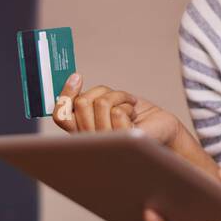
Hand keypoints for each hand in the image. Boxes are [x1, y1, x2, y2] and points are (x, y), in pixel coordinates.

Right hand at [51, 73, 182, 147]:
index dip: (65, 94)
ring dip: (118, 96)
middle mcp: (90, 142)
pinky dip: (127, 103)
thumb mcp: (106, 103)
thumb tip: (73, 78)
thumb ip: (87, 99)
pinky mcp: (121, 141)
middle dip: (102, 92)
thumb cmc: (132, 115)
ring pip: (101, 104)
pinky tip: (134, 112)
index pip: (60, 115)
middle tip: (117, 97)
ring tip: (128, 104)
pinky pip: (116, 111)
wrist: (159, 126)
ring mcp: (105, 144)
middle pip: (82, 104)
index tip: (77, 77)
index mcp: (80, 133)